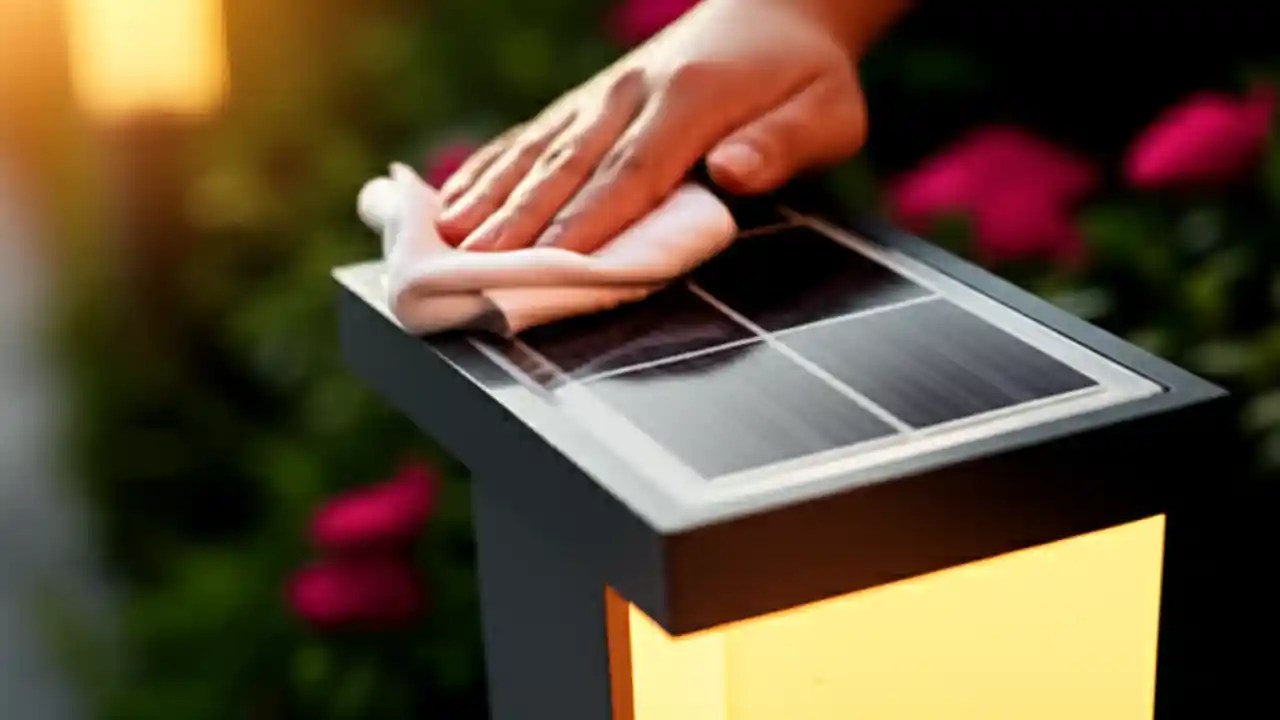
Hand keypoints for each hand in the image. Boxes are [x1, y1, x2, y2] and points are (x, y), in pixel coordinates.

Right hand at [436, 0, 878, 253]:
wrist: (774, 6)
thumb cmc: (804, 77)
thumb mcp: (827, 112)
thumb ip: (781, 145)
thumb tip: (732, 174)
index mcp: (692, 100)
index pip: (632, 172)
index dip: (590, 220)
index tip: (550, 262)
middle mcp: (632, 94)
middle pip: (569, 166)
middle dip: (521, 220)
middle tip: (478, 266)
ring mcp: (602, 94)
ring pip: (537, 151)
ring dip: (491, 197)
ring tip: (447, 238)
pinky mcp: (587, 101)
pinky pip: (530, 135)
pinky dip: (489, 168)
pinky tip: (453, 199)